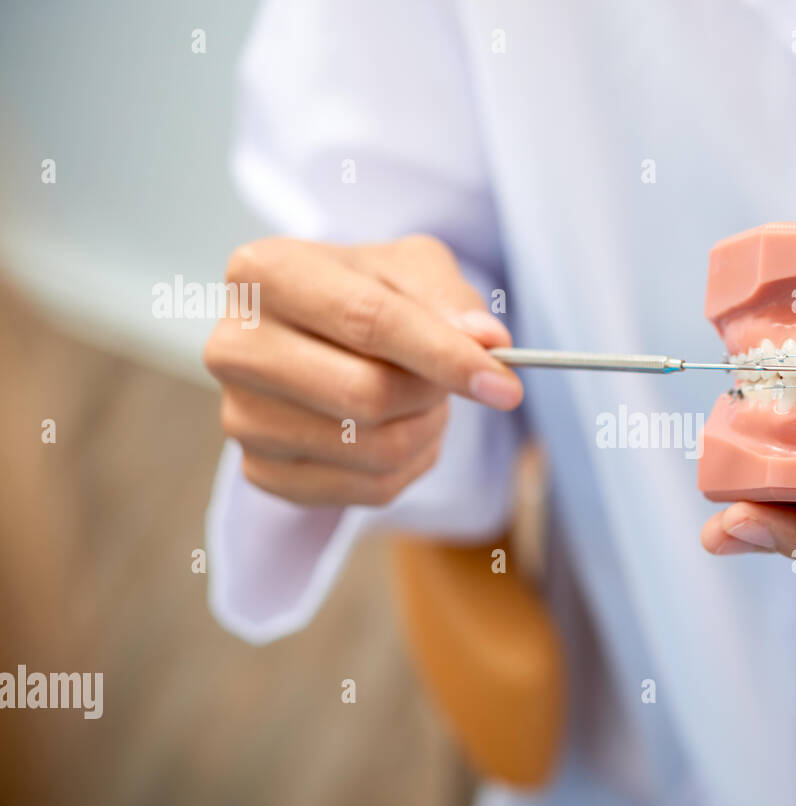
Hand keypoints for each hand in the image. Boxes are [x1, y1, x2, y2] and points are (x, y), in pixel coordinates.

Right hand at [204, 235, 521, 505]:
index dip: (444, 356)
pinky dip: (409, 465)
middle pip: (366, 394)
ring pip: (371, 448)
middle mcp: (235, 345)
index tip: (504, 384)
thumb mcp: (411, 269)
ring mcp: (240, 415)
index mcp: (263, 273)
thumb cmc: (366, 292)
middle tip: (455, 379)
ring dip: (425, 429)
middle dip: (432, 393)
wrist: (317, 337)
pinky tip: (401, 431)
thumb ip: (450, 299)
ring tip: (423, 399)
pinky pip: (365, 490)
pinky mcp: (259, 471)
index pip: (368, 320)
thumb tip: (486, 340)